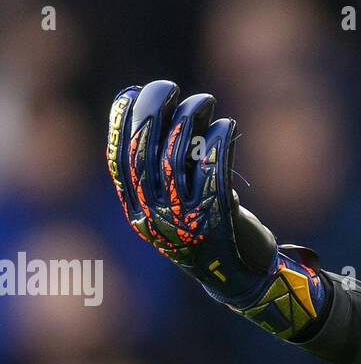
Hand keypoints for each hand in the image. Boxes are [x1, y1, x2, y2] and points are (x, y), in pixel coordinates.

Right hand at [106, 79, 327, 337]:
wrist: (238, 276)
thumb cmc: (211, 229)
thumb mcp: (183, 201)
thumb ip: (173, 168)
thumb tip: (170, 114)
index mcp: (138, 211)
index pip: (120, 162)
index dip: (121, 125)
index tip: (131, 93)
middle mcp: (153, 217)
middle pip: (143, 156)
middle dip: (152, 113)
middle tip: (166, 86)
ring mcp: (182, 220)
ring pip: (175, 160)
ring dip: (189, 121)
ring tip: (204, 102)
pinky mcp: (215, 219)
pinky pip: (212, 171)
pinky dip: (218, 142)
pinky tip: (226, 125)